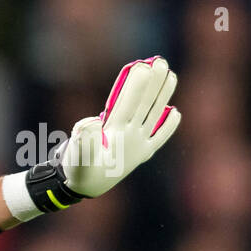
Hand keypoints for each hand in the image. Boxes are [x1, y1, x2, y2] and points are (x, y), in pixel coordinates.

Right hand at [60, 55, 180, 197]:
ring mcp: (140, 147)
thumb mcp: (75, 156)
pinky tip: (175, 111)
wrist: (84, 190)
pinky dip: (168, 124)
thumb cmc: (77, 169)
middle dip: (154, 82)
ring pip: (155, 115)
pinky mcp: (141, 154)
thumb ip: (84, 140)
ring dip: (164, 94)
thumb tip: (94, 122)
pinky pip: (160, 137)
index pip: (129, 105)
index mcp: (117, 137)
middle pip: (146, 105)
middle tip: (160, 61)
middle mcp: (133, 140)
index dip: (136, 85)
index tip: (142, 66)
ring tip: (170, 74)